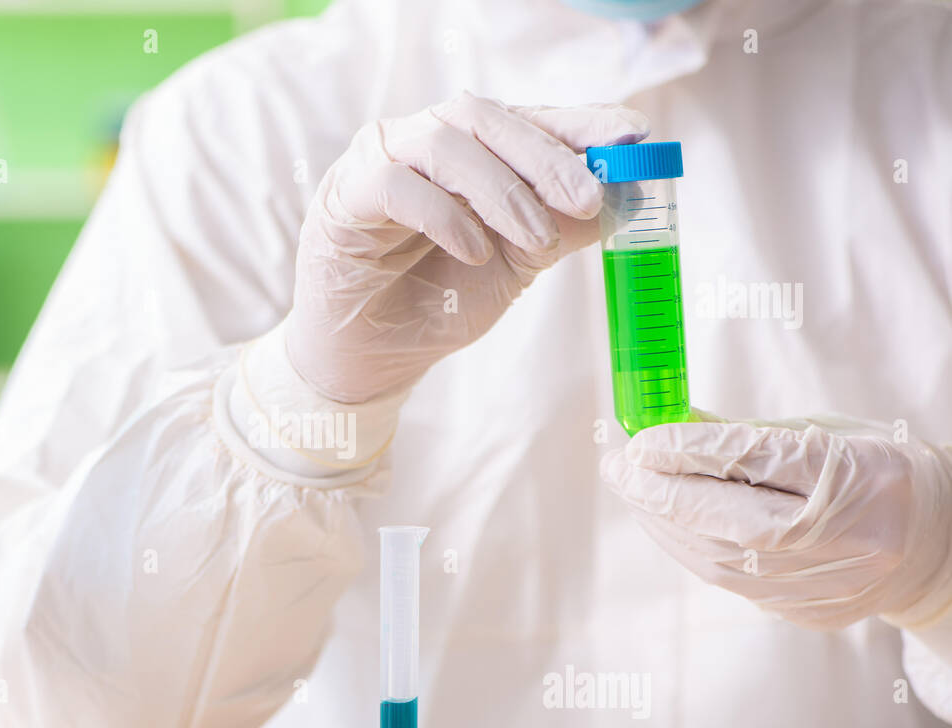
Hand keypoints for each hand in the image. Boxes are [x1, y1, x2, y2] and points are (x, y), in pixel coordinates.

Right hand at [284, 93, 648, 402]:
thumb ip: (561, 228)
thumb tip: (626, 197)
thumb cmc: (435, 303)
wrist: (371, 359)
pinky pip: (396, 184)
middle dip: (544, 158)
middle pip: (485, 118)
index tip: (632, 137)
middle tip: (587, 200)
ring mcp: (379, 161)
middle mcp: (422, 141)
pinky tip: (474, 253)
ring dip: (501, 191)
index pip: (525, 119)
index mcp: (468, 150)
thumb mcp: (515, 266)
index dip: (579, 123)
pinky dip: (444, 215)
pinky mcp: (345, 195)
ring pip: (445, 142)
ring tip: (536, 241)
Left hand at [599, 415, 951, 629]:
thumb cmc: (871, 472)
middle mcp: (848, 538)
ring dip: (665, 524)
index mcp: (859, 478)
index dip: (690, 452)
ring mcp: (830, 585)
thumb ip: (747, 436)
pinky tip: (665, 522)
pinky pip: (732, 582)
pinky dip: (690, 548)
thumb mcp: (824, 435)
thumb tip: (666, 426)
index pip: (759, 463)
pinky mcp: (810, 613)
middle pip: (733, 521)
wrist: (935, 542)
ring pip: (722, 561)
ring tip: (633, 490)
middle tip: (617, 467)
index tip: (641, 441)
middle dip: (662, 494)